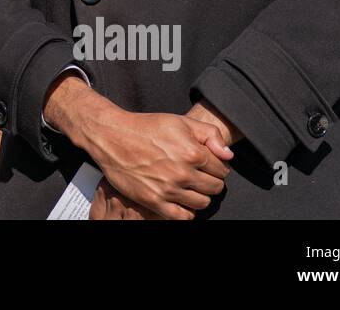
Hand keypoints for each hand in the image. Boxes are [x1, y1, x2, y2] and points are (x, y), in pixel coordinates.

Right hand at [45, 79, 231, 219]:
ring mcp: (168, 189)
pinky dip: (187, 212)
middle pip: (215, 188)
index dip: (217, 166)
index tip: (206, 163)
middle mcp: (182, 173)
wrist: (111, 136)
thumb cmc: (145, 127)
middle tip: (198, 174)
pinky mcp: (154, 201)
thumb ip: (210, 135)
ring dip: (200, 196)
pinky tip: (180, 200)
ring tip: (189, 186)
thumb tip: (228, 155)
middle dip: (210, 181)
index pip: (221, 169)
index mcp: (192, 152)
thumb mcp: (180, 121)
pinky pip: (183, 217)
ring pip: (202, 203)